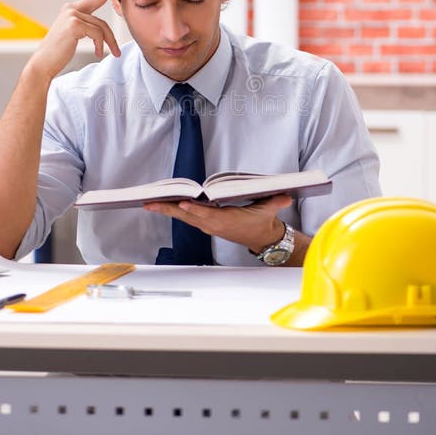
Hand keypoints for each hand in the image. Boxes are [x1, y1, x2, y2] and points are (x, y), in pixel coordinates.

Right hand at [29, 0, 123, 81]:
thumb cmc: (59, 51)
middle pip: (102, 21)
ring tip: (107, 55)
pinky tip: (96, 53)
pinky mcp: (74, 24)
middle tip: (118, 51)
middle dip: (111, 37)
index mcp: (71, 9)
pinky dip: (99, 45)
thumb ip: (87, 25)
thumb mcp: (74, 33)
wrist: (43, 62)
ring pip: (101, 28)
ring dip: (107, 44)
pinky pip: (97, 34)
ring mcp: (72, 15)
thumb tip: (104, 28)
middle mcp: (71, 8)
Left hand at [144, 193, 291, 251]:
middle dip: (168, 209)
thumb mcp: (270, 210)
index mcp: (227, 220)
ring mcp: (208, 226)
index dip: (196, 210)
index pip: (208, 215)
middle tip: (150, 203)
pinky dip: (174, 211)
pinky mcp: (206, 224)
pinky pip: (187, 217)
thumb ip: (276, 201)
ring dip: (166, 210)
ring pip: (184, 217)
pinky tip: (163, 204)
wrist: (262, 238)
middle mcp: (213, 224)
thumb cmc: (262, 221)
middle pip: (188, 216)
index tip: (183, 204)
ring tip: (150, 202)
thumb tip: (285, 196)